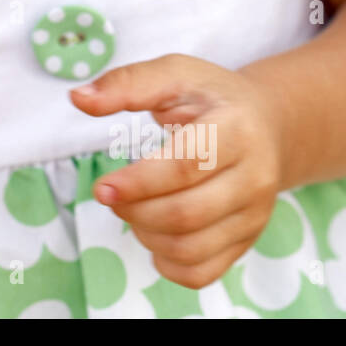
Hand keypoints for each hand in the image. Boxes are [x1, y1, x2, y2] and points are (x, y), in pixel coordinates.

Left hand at [69, 54, 285, 289]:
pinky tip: (153, 233)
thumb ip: (126, 83)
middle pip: (185, 214)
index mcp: (237, 129)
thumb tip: (78, 98)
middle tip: (110, 194)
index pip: (185, 167)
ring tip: (132, 209)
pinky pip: (202, 272)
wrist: (268, 125)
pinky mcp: (248, 240)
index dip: (138, 183)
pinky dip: (166, 263)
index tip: (102, 187)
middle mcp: (256, 176)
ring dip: (145, 235)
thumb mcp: (174, 73)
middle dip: (133, 210)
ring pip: (191, 248)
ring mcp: (255, 213)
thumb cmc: (211, 97)